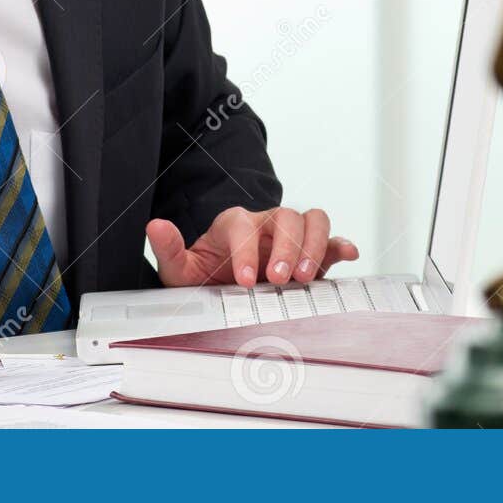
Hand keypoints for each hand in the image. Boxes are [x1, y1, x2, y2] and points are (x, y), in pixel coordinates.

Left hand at [146, 206, 359, 287]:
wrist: (225, 286)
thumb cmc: (205, 276)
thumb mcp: (181, 270)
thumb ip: (169, 249)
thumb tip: (155, 225)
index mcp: (234, 224)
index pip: (242, 224)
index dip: (245, 250)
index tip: (244, 282)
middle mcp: (265, 223)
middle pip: (285, 216)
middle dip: (284, 247)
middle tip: (278, 279)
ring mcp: (291, 235)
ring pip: (312, 219)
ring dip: (313, 245)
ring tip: (305, 277)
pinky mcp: (312, 251)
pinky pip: (332, 237)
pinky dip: (341, 244)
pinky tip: (348, 255)